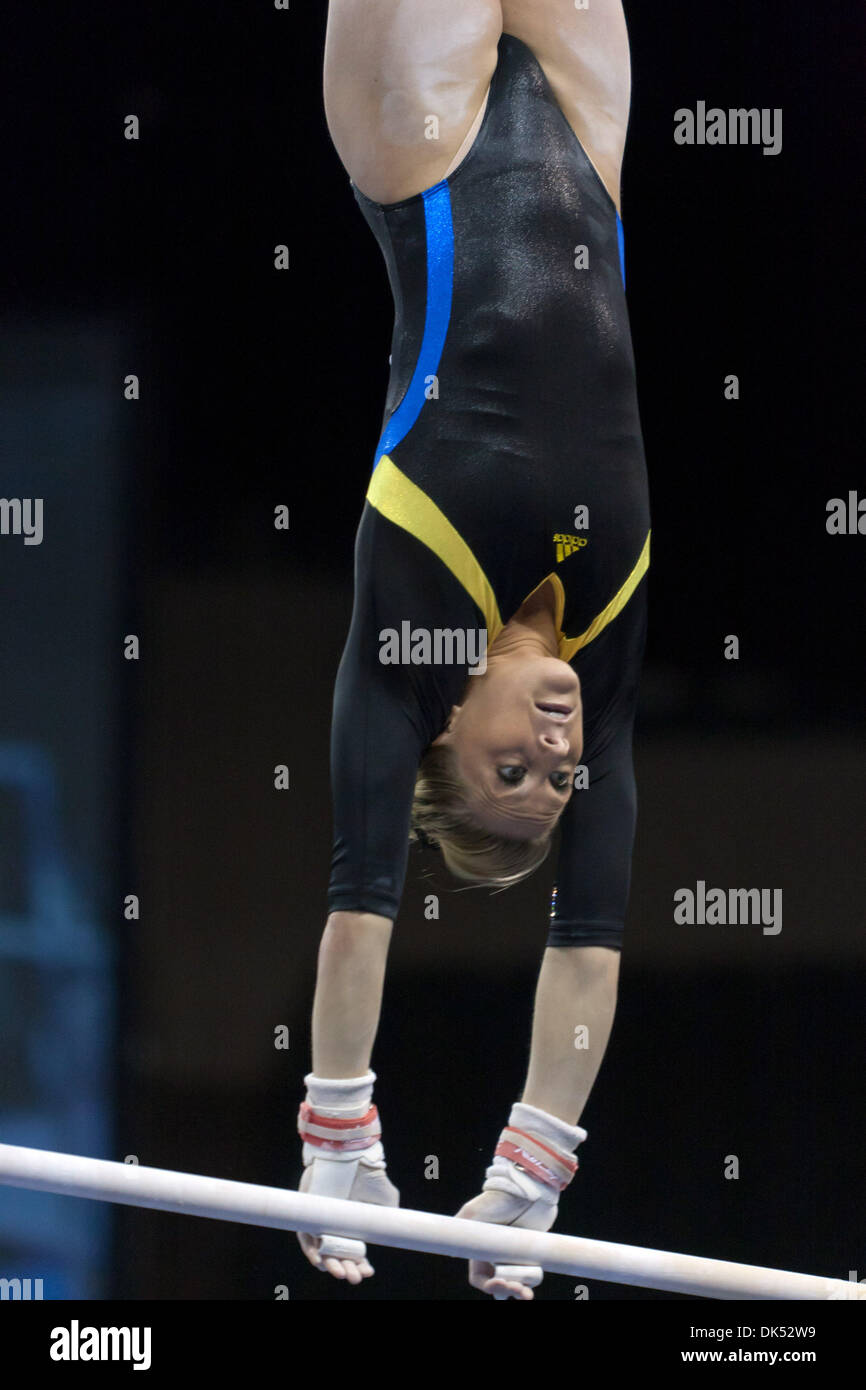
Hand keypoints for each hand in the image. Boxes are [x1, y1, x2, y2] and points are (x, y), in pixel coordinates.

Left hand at [296, 1157, 399, 1284]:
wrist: (354, 1154)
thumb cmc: (369, 1174)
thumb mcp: (387, 1198)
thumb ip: (388, 1217)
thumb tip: (392, 1235)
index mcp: (353, 1224)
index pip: (354, 1251)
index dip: (360, 1264)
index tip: (367, 1272)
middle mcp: (336, 1224)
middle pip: (337, 1254)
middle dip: (346, 1268)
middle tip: (354, 1277)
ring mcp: (321, 1218)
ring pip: (321, 1250)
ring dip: (329, 1264)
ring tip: (341, 1272)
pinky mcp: (307, 1210)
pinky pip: (305, 1235)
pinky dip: (310, 1250)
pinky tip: (319, 1260)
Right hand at [455, 1189, 546, 1300]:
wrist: (526, 1190)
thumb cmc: (498, 1200)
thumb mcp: (474, 1211)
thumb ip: (460, 1226)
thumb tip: (449, 1250)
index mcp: (481, 1250)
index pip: (480, 1278)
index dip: (488, 1286)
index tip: (499, 1285)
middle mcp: (497, 1256)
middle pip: (500, 1285)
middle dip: (507, 1292)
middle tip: (518, 1291)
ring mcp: (515, 1255)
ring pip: (516, 1283)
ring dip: (520, 1292)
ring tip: (527, 1294)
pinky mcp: (531, 1252)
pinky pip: (531, 1275)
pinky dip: (532, 1282)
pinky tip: (533, 1283)